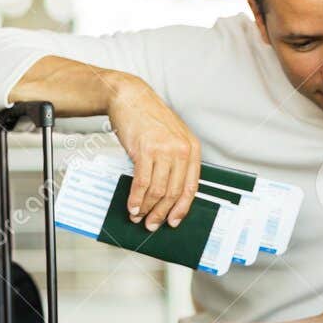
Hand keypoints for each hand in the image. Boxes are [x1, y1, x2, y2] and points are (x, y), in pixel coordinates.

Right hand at [107, 75, 201, 230]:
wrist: (130, 97)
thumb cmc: (149, 119)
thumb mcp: (171, 138)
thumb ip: (174, 162)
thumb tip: (168, 194)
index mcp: (191, 149)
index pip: (191, 187)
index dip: (182, 208)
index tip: (173, 221)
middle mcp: (181, 150)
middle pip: (173, 192)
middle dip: (162, 213)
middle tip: (152, 224)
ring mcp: (164, 150)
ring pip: (158, 190)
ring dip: (147, 208)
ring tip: (138, 217)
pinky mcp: (145, 150)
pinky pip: (142, 183)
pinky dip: (136, 199)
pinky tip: (132, 206)